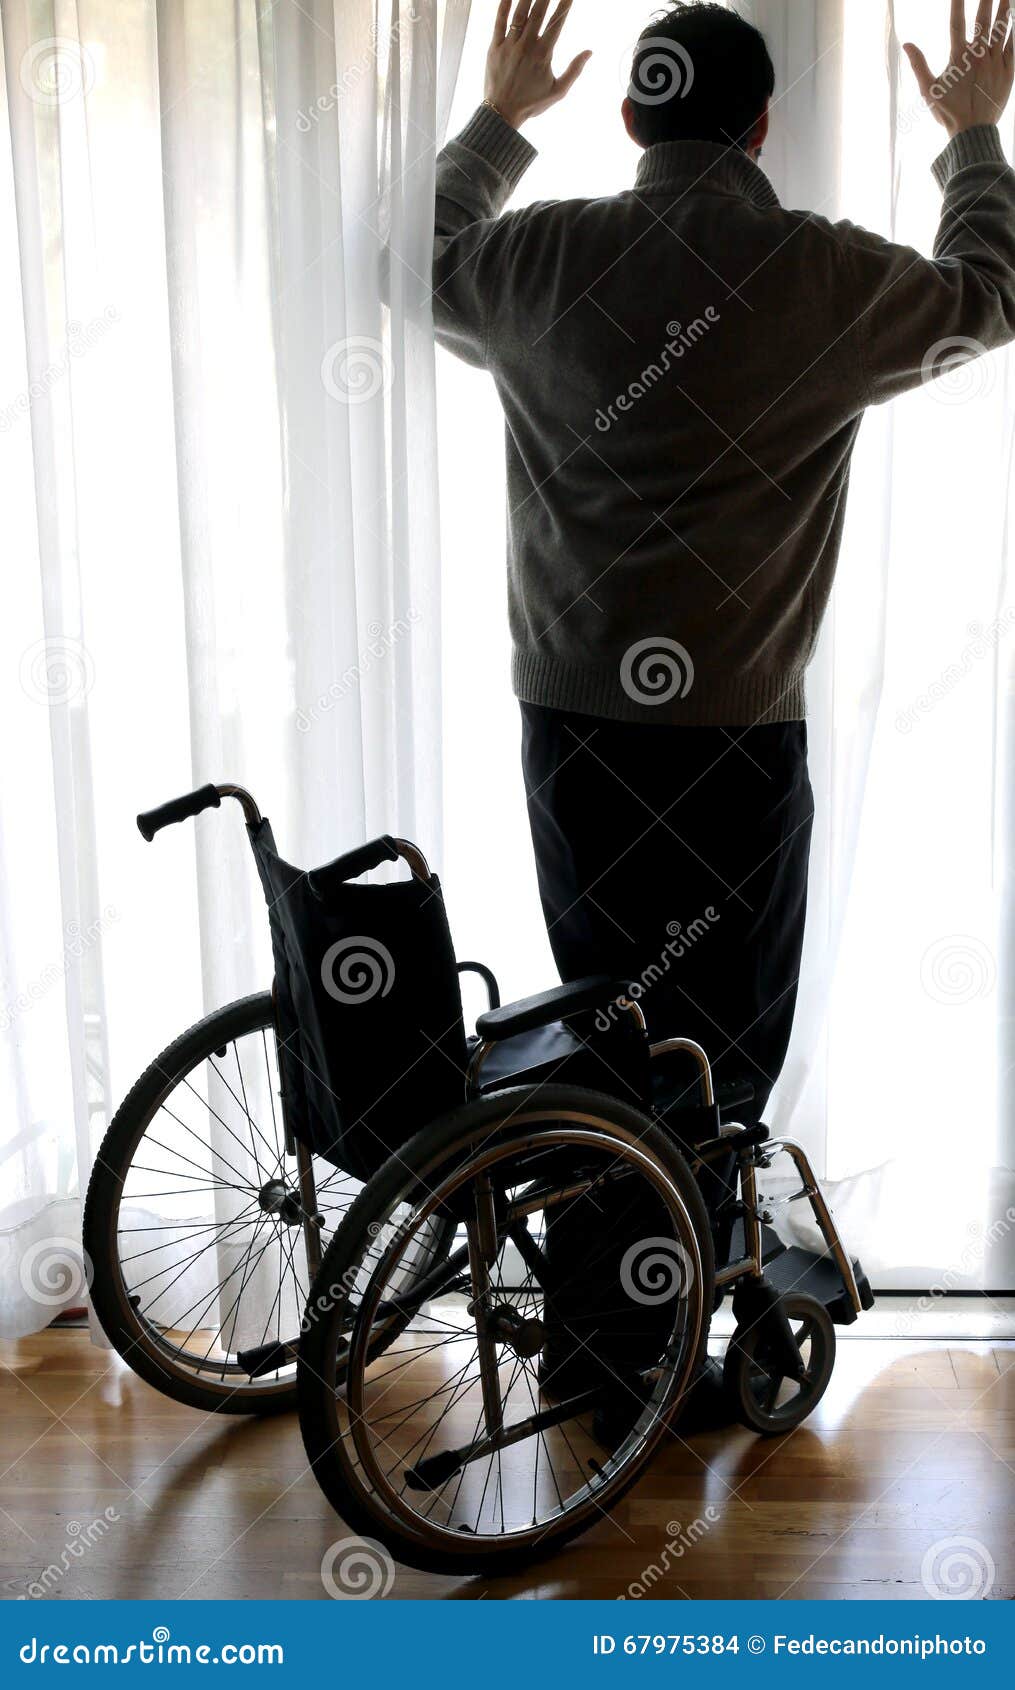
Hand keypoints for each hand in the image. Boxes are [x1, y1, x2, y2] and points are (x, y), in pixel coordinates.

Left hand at [484, 0, 591, 129]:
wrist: (502, 114)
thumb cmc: (531, 104)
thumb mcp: (558, 91)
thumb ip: (574, 70)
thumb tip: (589, 52)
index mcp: (543, 55)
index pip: (557, 23)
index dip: (564, 5)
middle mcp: (526, 46)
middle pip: (538, 12)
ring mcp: (509, 45)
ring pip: (519, 14)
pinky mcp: (495, 48)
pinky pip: (499, 22)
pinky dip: (503, 5)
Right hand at [904, 0, 1013, 137]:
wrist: (973, 133)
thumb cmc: (949, 113)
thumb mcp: (928, 91)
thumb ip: (918, 65)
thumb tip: (907, 44)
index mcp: (959, 58)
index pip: (956, 23)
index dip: (957, 4)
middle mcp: (980, 56)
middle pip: (984, 20)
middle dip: (986, 0)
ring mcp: (996, 62)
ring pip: (1002, 29)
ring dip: (1005, 9)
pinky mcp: (1008, 72)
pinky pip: (1012, 45)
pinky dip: (1013, 31)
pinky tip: (1013, 20)